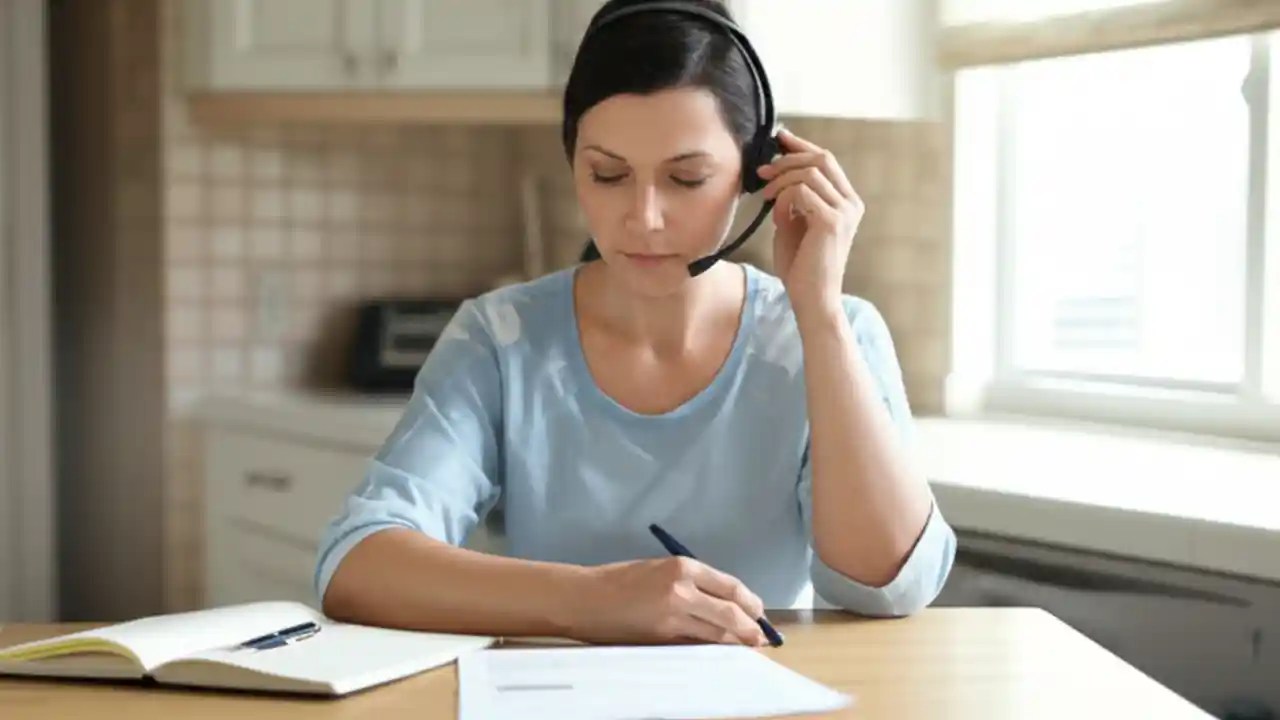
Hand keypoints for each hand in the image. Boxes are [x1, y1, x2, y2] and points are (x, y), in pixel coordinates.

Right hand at [568, 557, 767, 645]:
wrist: (586, 599)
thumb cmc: (619, 580)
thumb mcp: (658, 569)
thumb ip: (690, 582)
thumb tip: (721, 600)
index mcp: (682, 567)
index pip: (730, 586)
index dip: (750, 602)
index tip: (758, 611)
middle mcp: (682, 591)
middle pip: (731, 613)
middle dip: (752, 626)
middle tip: (762, 635)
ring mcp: (673, 617)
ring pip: (718, 634)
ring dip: (737, 642)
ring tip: (749, 646)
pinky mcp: (662, 639)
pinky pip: (697, 646)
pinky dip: (713, 649)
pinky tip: (721, 652)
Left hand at [756, 128, 864, 314]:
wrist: (811, 299)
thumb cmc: (801, 267)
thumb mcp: (794, 223)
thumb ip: (792, 197)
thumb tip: (775, 170)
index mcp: (846, 202)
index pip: (826, 160)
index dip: (800, 145)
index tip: (778, 137)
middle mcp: (851, 203)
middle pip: (821, 158)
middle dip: (787, 159)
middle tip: (762, 172)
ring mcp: (845, 212)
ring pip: (809, 173)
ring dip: (781, 182)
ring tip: (767, 201)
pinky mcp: (832, 222)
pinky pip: (801, 192)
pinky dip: (783, 201)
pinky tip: (778, 219)